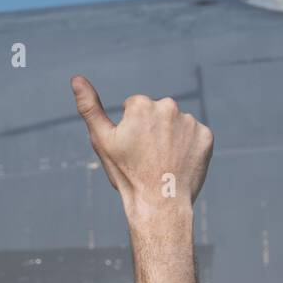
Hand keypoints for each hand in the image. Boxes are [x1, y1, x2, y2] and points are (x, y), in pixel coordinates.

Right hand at [71, 76, 213, 215]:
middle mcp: (168, 106)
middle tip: (147, 158)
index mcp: (141, 104)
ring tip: (163, 163)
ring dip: (170, 139)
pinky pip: (194, 137)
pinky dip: (188, 148)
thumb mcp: (102, 141)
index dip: (130, 131)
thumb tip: (76, 78)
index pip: (134, 109)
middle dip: (152, 131)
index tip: (132, 150)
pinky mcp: (206, 136)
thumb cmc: (127, 174)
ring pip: (176, 125)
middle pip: (156, 114)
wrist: (159, 204)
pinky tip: (179, 164)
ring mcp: (190, 122)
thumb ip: (89, 107)